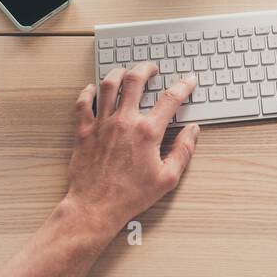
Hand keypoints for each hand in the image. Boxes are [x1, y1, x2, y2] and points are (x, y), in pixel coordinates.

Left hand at [0, 64, 199, 276]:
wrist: (94, 208)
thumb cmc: (130, 196)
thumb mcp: (167, 178)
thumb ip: (183, 151)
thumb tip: (193, 131)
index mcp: (147, 132)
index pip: (170, 99)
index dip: (183, 85)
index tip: (189, 80)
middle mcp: (124, 122)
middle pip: (135, 80)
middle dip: (146, 68)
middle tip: (152, 68)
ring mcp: (102, 124)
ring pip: (108, 85)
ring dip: (118, 73)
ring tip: (125, 72)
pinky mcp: (83, 131)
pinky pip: (83, 102)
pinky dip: (88, 91)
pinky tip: (94, 89)